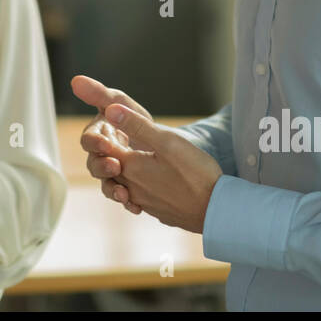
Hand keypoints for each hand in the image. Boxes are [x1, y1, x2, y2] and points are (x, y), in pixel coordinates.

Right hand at [71, 74, 152, 214]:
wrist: (166, 146)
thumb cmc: (138, 119)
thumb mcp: (126, 105)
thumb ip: (102, 95)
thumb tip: (76, 80)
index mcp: (100, 134)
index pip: (89, 140)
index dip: (94, 142)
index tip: (106, 144)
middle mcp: (103, 155)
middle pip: (93, 164)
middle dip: (102, 167)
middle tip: (115, 167)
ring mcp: (114, 173)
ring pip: (106, 184)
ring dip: (112, 190)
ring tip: (124, 195)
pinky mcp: (127, 187)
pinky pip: (124, 198)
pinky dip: (128, 203)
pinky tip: (136, 207)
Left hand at [98, 103, 222, 233]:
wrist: (216, 211)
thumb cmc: (194, 173)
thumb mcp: (167, 142)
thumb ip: (137, 126)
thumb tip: (109, 109)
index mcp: (131, 167)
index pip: (105, 147)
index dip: (104, 133)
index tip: (107, 121)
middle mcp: (132, 187)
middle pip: (111, 166)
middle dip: (110, 151)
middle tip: (113, 136)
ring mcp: (144, 202)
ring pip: (123, 183)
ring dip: (122, 169)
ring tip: (129, 158)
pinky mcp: (157, 211)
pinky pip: (138, 196)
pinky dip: (136, 185)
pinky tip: (147, 181)